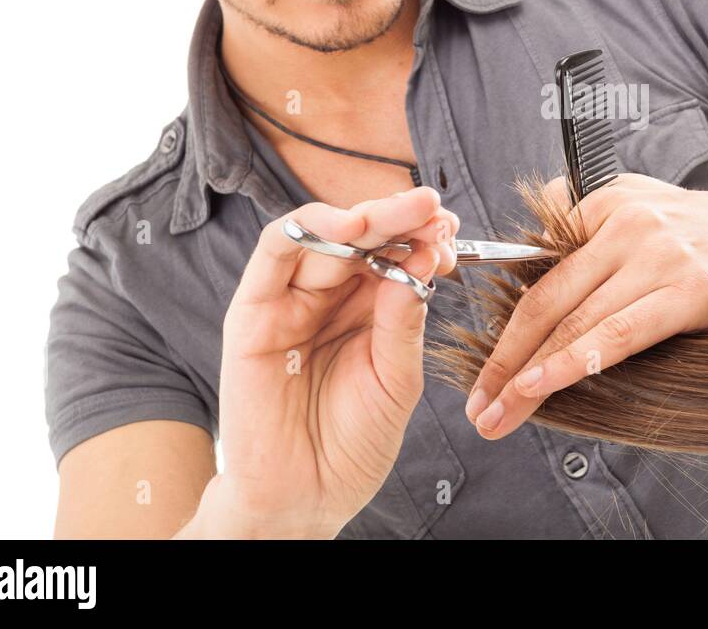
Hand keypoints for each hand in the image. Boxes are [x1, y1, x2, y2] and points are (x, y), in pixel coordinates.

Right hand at [189, 188, 459, 537]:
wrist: (306, 498)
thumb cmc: (353, 444)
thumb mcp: (396, 379)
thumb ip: (404, 320)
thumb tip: (422, 258)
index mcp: (368, 309)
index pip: (394, 254)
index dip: (423, 236)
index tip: (454, 234)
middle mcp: (329, 297)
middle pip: (363, 236)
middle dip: (402, 216)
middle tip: (434, 210)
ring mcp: (290, 301)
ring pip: (324, 234)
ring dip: (366, 216)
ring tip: (406, 212)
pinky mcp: (253, 312)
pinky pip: (273, 253)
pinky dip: (310, 230)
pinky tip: (350, 227)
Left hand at [462, 173, 707, 438]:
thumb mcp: (647, 204)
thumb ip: (590, 221)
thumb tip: (531, 251)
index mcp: (609, 204)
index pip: (540, 272)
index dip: (506, 325)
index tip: (485, 368)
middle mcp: (628, 224)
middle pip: (547, 300)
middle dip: (503, 359)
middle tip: (477, 405)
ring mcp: (659, 256)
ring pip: (576, 321)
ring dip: (528, 373)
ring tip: (500, 412)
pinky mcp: (690, 291)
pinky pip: (619, 333)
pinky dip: (574, 361)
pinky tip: (544, 385)